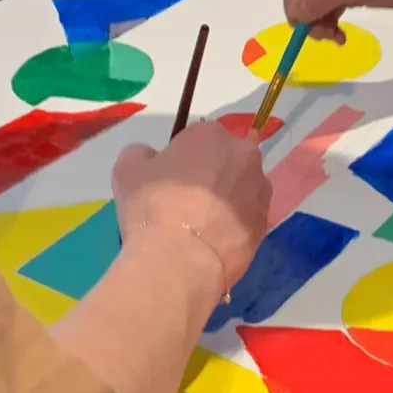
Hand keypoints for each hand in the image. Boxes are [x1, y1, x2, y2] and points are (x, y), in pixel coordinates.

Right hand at [112, 120, 270, 290]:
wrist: (181, 258)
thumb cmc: (154, 206)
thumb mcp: (128, 170)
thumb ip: (141, 154)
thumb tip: (149, 158)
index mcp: (211, 134)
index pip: (200, 137)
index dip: (185, 156)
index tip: (173, 176)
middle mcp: (243, 156)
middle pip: (228, 158)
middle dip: (214, 172)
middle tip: (190, 198)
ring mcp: (259, 190)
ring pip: (243, 187)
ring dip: (229, 197)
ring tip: (204, 223)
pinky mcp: (265, 223)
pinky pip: (248, 216)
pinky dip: (235, 223)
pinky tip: (216, 239)